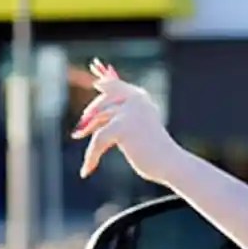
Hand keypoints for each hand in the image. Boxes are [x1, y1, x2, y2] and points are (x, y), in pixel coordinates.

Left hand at [72, 59, 179, 182]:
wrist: (170, 164)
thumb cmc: (153, 149)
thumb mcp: (136, 127)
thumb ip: (119, 115)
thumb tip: (96, 107)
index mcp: (139, 97)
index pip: (114, 85)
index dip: (103, 83)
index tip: (93, 77)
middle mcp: (135, 99)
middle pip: (101, 103)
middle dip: (88, 118)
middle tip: (77, 134)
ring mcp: (129, 111)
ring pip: (98, 123)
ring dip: (91, 144)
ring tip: (88, 162)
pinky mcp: (123, 126)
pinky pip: (98, 140)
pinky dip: (91, 157)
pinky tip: (87, 171)